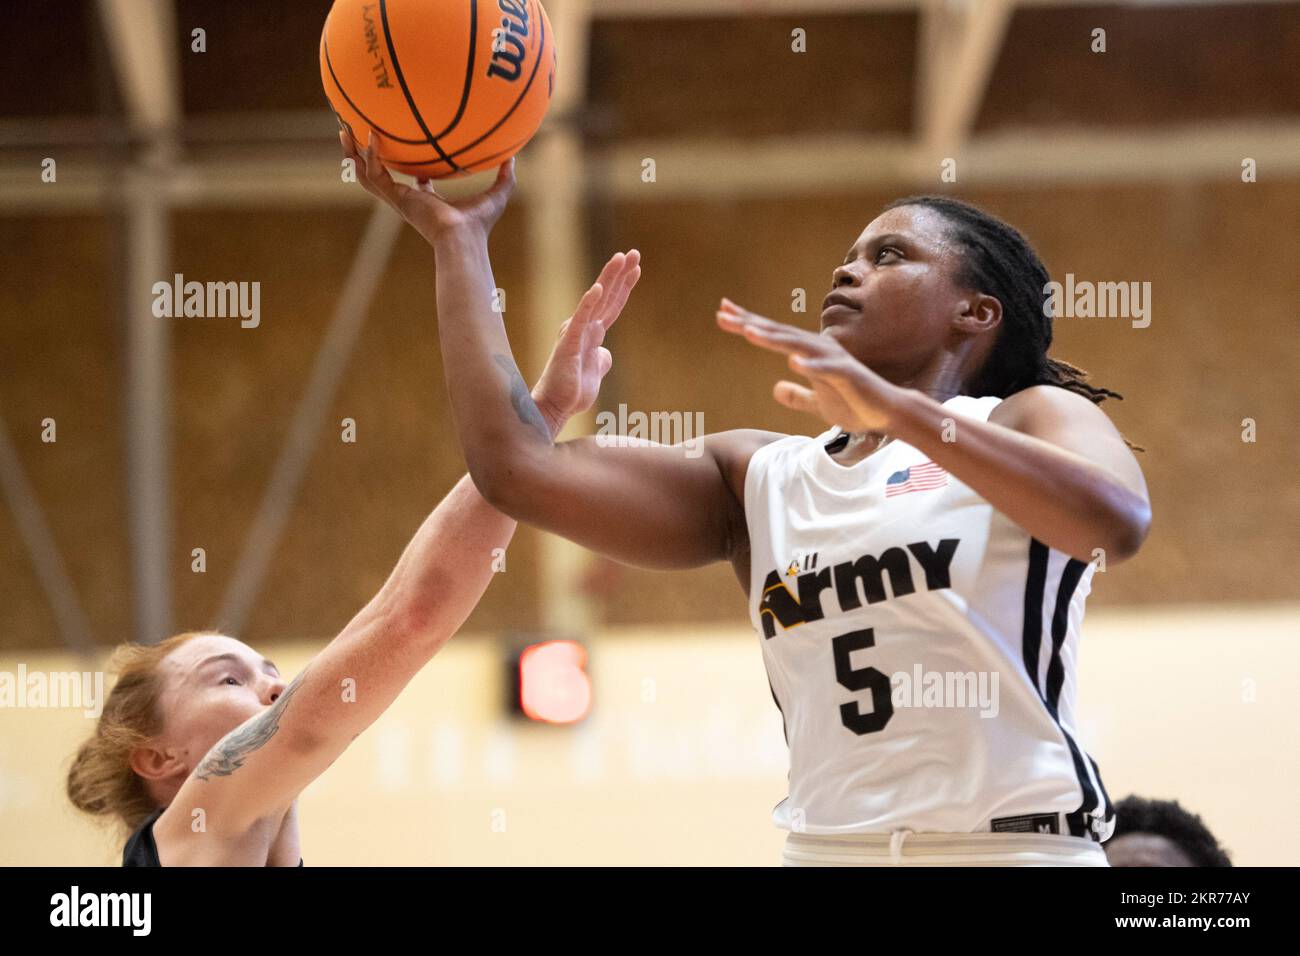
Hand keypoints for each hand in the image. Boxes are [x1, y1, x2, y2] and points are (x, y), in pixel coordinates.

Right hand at [340, 128, 515, 241]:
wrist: (463, 237)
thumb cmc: (479, 224)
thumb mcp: (497, 194)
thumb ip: (506, 176)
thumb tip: (514, 156)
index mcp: (428, 202)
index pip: (416, 185)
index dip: (413, 171)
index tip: (411, 153)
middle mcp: (409, 201)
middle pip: (382, 177)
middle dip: (368, 158)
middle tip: (360, 136)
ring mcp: (399, 200)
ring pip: (366, 175)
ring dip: (353, 155)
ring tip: (344, 132)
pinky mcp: (395, 199)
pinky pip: (374, 174)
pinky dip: (368, 156)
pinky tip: (369, 135)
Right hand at [531, 251, 640, 431]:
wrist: (556, 407)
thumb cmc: (572, 390)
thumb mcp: (594, 371)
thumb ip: (601, 359)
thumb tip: (605, 353)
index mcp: (591, 332)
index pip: (612, 304)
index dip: (624, 286)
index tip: (635, 267)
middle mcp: (584, 327)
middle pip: (607, 296)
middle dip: (620, 274)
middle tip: (633, 253)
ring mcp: (576, 333)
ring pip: (596, 301)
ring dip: (609, 279)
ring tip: (621, 259)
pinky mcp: (569, 344)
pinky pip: (580, 320)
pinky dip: (588, 303)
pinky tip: (597, 288)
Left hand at [716, 299, 900, 433]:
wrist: (887, 414)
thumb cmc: (854, 405)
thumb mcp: (818, 404)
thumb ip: (798, 396)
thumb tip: (776, 389)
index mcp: (809, 354)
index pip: (773, 335)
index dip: (748, 324)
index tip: (722, 313)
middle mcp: (819, 350)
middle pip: (779, 334)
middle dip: (751, 323)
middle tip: (722, 314)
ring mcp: (834, 361)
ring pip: (799, 345)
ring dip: (774, 338)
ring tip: (749, 332)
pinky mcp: (849, 376)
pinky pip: (827, 369)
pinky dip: (811, 365)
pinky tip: (793, 362)